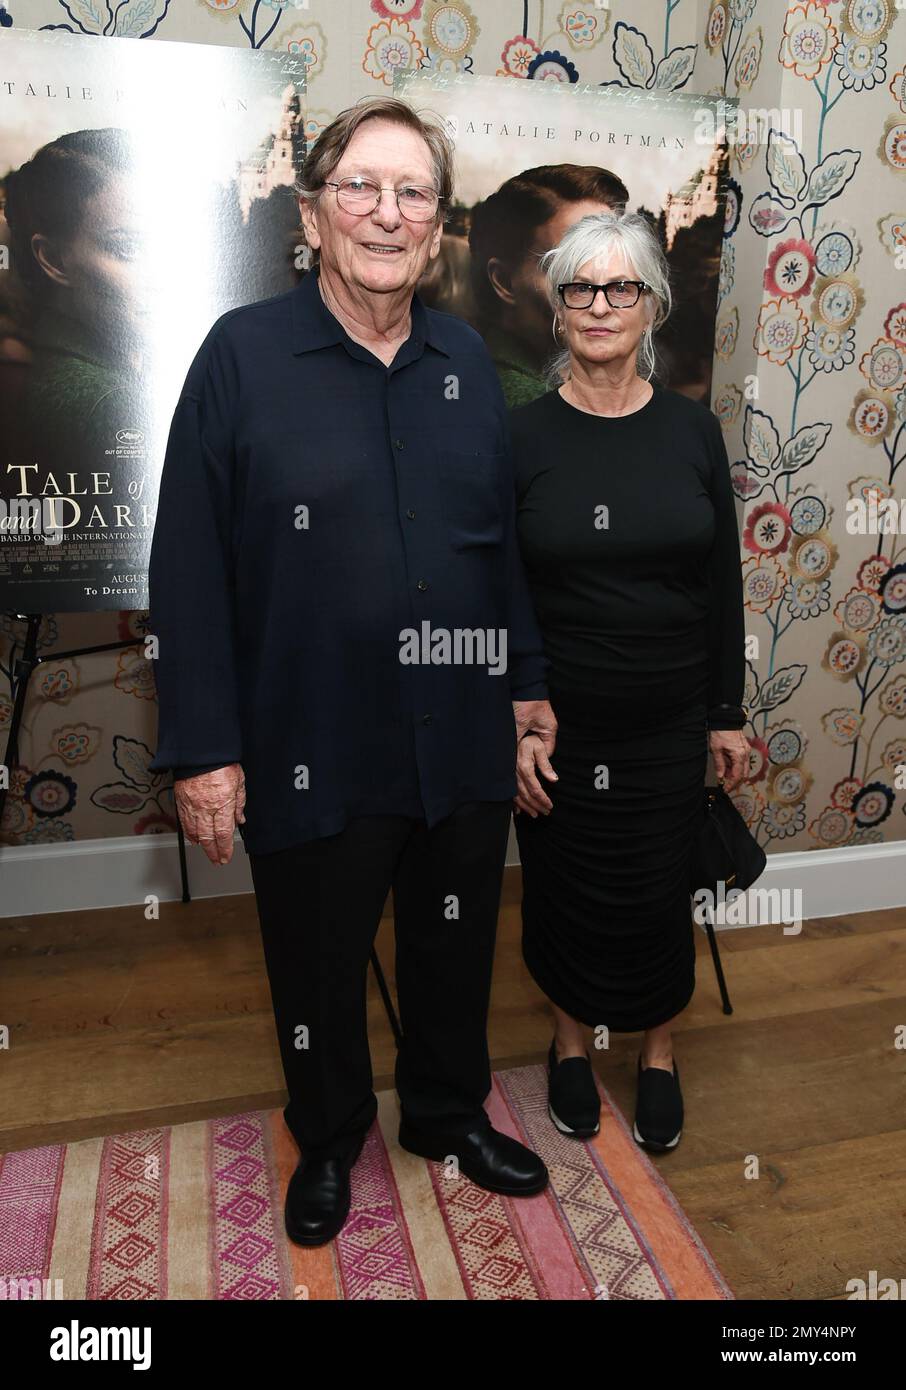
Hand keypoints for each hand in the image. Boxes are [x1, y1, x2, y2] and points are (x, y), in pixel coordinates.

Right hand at [174, 763, 245, 864]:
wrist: (200, 751)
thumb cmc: (220, 762)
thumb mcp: (239, 781)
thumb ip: (239, 802)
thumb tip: (240, 819)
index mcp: (222, 803)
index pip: (223, 834)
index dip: (225, 848)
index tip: (226, 856)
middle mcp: (206, 807)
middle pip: (208, 838)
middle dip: (213, 852)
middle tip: (217, 860)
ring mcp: (192, 805)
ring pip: (195, 832)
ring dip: (202, 845)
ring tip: (207, 852)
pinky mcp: (181, 801)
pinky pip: (184, 822)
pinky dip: (189, 833)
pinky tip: (193, 838)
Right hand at [512, 698, 557, 816]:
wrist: (522, 698)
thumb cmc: (535, 714)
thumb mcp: (546, 734)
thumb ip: (546, 759)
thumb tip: (553, 778)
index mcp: (521, 758)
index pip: (533, 786)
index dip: (541, 798)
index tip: (549, 806)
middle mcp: (512, 762)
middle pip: (521, 791)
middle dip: (533, 805)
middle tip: (543, 813)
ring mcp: (506, 760)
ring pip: (512, 789)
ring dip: (522, 803)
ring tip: (531, 813)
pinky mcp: (505, 757)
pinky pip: (506, 781)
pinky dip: (511, 795)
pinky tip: (515, 806)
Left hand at [709, 729, 748, 791]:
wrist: (726, 719)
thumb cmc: (720, 732)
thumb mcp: (716, 749)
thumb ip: (720, 764)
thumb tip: (721, 776)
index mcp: (739, 756)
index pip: (737, 776)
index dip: (731, 785)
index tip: (725, 789)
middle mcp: (746, 755)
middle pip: (744, 774)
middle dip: (736, 782)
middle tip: (726, 787)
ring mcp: (747, 751)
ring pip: (745, 769)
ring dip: (736, 775)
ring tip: (725, 776)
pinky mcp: (745, 749)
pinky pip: (743, 762)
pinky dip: (737, 768)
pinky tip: (728, 768)